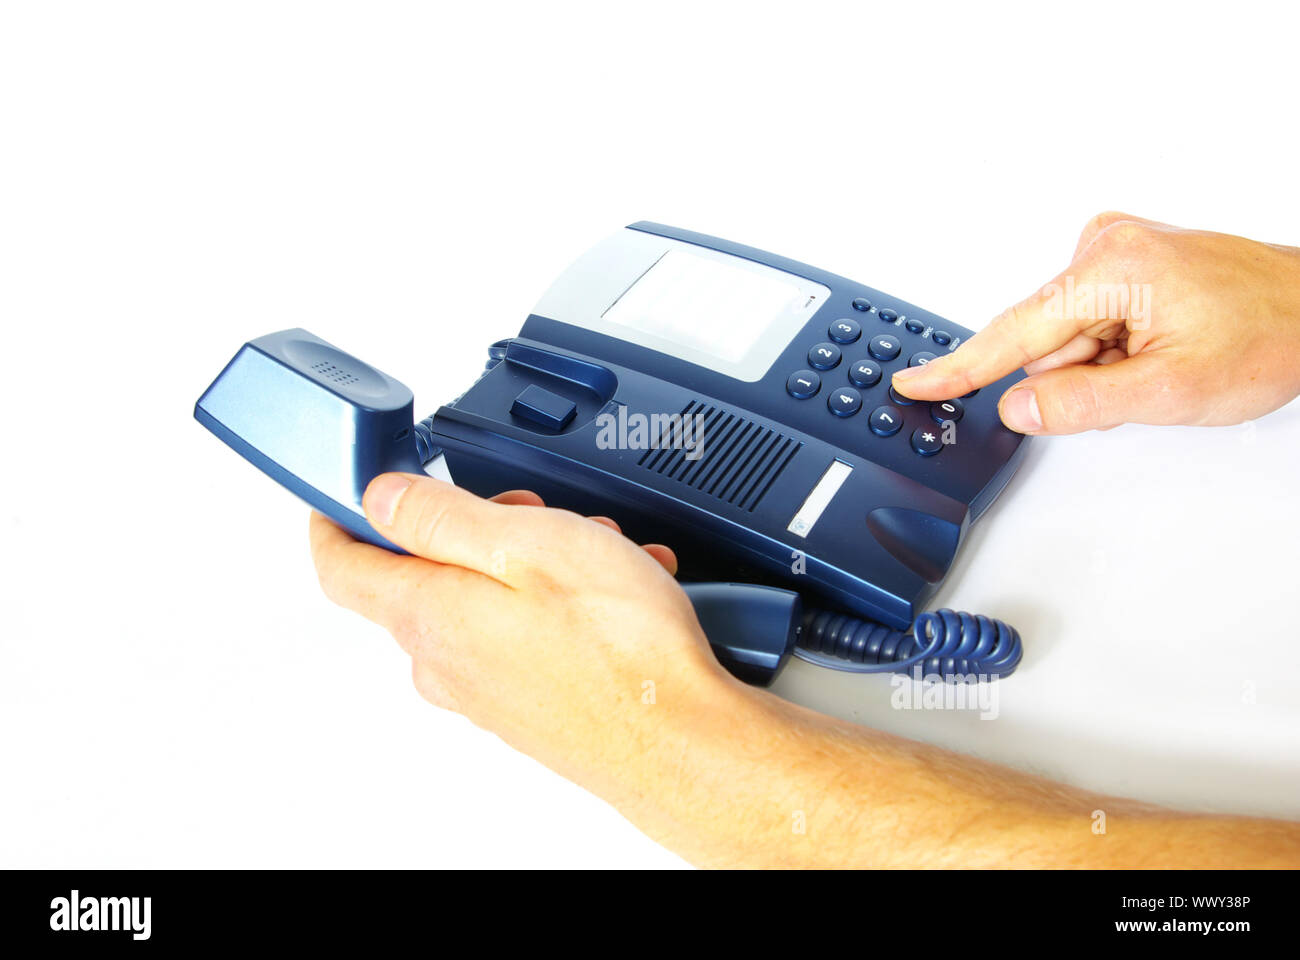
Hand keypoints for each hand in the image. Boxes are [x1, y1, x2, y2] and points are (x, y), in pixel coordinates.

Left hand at [308, 474, 740, 809]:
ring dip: (529, 563)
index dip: (333, 521)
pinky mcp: (526, 707)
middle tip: (526, 510)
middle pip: (423, 577)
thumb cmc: (615, 647)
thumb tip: (381, 497)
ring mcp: (484, 691)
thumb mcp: (522, 543)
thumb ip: (439, 516)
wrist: (680, 738)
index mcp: (427, 614)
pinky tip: (618, 591)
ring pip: (484, 603)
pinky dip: (560, 604)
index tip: (344, 494)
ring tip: (598, 551)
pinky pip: (523, 637)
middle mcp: (443, 662)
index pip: (341, 567)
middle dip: (471, 528)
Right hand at [892, 213, 1299, 433]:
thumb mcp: (1172, 389)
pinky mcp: (1124, 259)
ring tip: (1159, 362)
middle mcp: (1105, 244)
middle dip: (1077, 376)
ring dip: (1098, 364)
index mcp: (1111, 267)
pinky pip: (1086, 321)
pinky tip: (1154, 346)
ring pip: (1066, 336)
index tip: (916, 382)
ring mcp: (1114, 248)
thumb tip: (1017, 406)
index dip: (962, 368)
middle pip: (1045, 340)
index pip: (1014, 331)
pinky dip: (1109, 346)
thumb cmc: (1271, 333)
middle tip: (1138, 383)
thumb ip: (1083, 403)